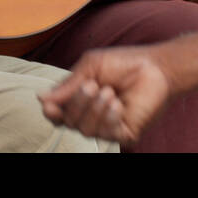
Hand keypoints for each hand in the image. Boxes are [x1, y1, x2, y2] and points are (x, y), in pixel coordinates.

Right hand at [39, 46, 173, 146]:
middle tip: (93, 86)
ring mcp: (107, 126)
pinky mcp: (124, 134)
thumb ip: (69, 84)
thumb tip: (41, 98)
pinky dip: (109, 118)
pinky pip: (107, 135)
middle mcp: (91, 115)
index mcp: (80, 98)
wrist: (155, 67)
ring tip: (109, 92)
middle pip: (69, 122)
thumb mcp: (91, 66)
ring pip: (85, 130)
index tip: (50, 106)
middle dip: (77, 104)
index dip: (51, 112)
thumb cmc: (124, 62)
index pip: (58, 114)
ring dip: (95, 110)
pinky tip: (118, 104)